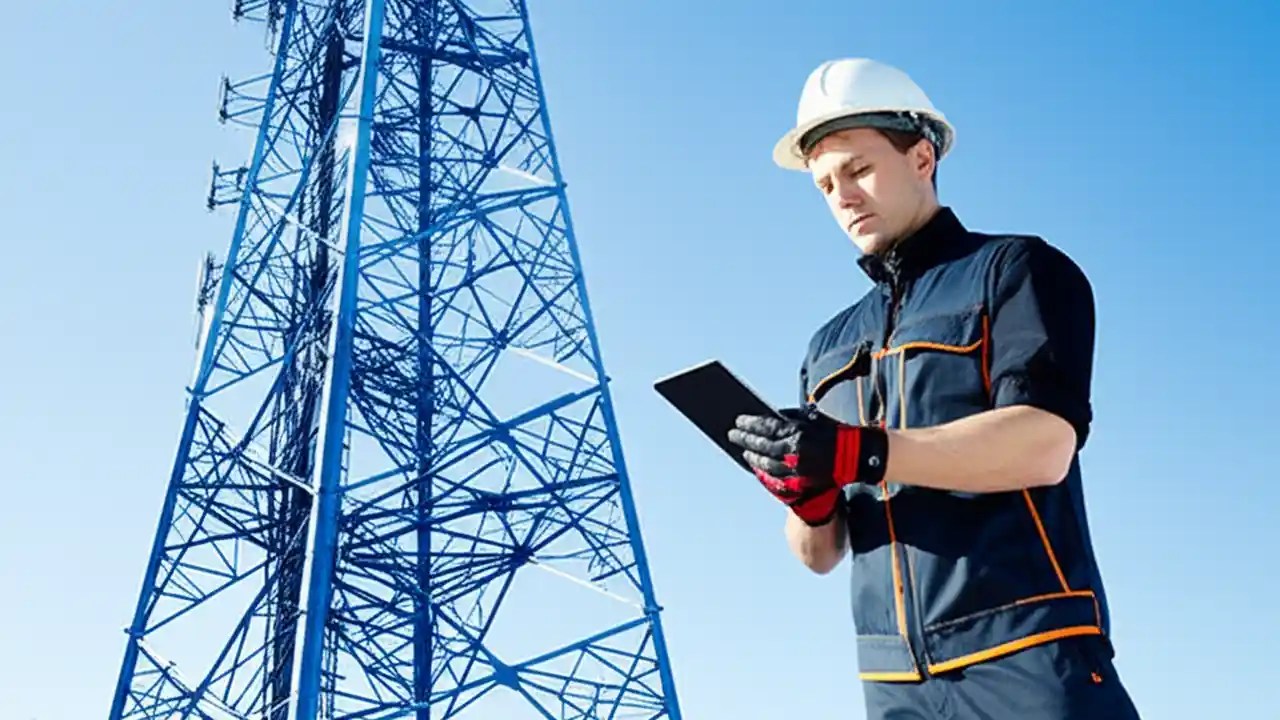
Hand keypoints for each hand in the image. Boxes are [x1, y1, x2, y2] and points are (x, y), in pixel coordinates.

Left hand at [727, 407, 887, 525]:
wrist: (855, 456)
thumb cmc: (832, 433)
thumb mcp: (810, 418)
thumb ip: (788, 418)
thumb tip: (764, 417)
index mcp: (797, 434)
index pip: (765, 427)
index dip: (749, 424)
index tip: (737, 421)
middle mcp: (794, 453)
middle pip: (762, 446)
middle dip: (745, 440)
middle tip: (732, 435)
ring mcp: (796, 470)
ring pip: (766, 464)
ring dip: (753, 457)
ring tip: (744, 451)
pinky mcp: (800, 483)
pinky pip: (775, 478)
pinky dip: (764, 472)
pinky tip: (757, 466)